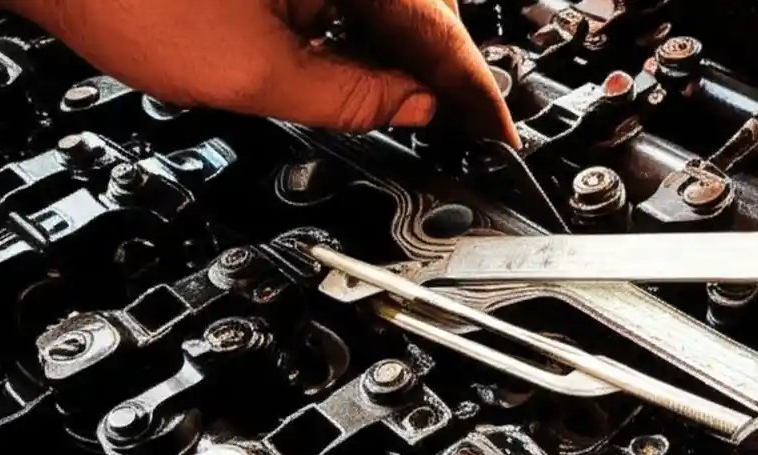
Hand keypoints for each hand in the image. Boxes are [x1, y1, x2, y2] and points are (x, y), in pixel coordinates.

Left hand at [0, 0, 516, 143]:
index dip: (476, 95)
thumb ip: (352, 99)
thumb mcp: (256, 74)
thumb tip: (415, 112)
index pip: (442, 33)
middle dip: (446, 81)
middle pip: (425, 16)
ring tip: (419, 124)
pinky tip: (365, 79)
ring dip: (404, 65)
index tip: (501, 137)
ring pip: (387, 9)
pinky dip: (362, 42)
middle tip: (469, 140)